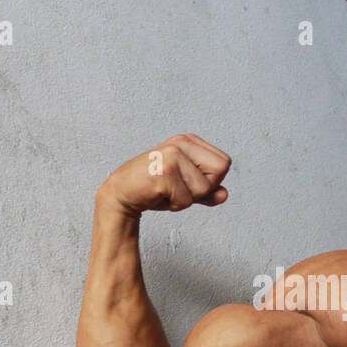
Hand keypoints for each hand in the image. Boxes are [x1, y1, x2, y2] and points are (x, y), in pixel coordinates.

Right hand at [100, 134, 230, 216]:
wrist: (121, 194)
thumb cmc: (153, 189)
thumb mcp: (185, 188)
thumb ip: (207, 191)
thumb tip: (224, 195)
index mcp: (189, 141)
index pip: (224, 163)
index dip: (212, 180)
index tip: (187, 181)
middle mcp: (181, 143)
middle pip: (220, 171)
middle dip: (202, 189)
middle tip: (177, 187)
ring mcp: (172, 155)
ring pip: (203, 188)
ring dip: (186, 199)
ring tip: (166, 191)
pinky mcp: (164, 172)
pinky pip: (186, 200)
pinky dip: (175, 205)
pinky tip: (158, 195)